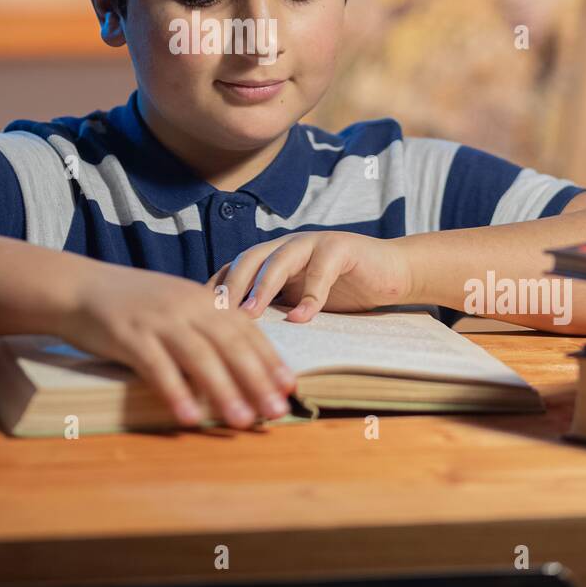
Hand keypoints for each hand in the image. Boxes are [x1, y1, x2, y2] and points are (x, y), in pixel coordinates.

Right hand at [63, 259, 295, 429]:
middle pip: (230, 344)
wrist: (79, 287)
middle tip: (276, 410)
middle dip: (257, 379)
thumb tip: (239, 362)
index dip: (268, 359)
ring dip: (224, 390)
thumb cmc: (131, 303)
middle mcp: (186, 305)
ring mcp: (158, 319)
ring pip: (199, 356)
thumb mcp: (175, 304)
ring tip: (242, 420)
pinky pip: (157, 367)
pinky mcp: (129, 335)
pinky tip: (188, 417)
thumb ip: (204, 326)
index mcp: (201, 299)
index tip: (289, 386)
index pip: (245, 330)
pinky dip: (176, 392)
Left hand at [209, 231, 412, 321]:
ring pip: (279, 259)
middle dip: (230, 287)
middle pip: (248, 258)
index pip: (233, 268)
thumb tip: (233, 344)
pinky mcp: (341, 247)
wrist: (391, 273)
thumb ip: (274, 310)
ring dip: (262, 287)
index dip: (214, 290)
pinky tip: (302, 318)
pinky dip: (310, 295)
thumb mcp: (300, 302)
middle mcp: (288, 245)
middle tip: (214, 316)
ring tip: (249, 315)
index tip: (194, 319)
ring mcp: (314, 242)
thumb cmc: (342, 291)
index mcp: (272, 257)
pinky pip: (321, 270)